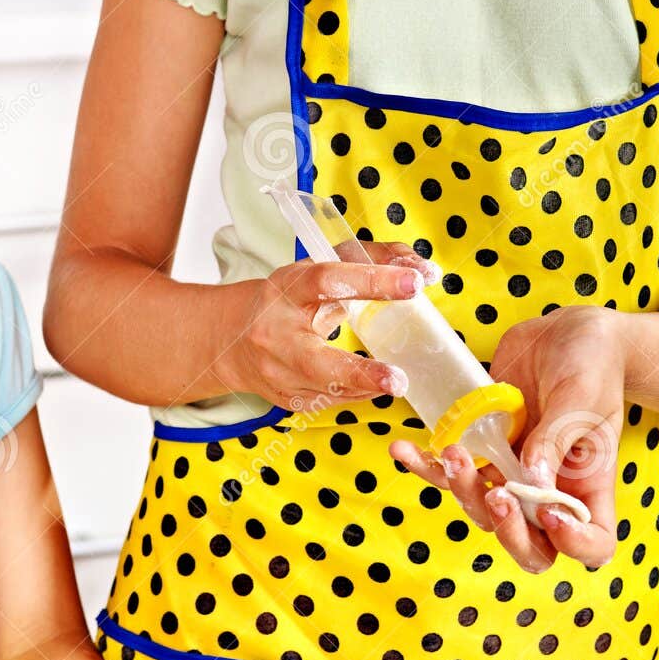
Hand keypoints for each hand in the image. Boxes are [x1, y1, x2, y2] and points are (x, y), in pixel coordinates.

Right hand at [222, 245, 439, 411]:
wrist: (234, 338)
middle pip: (315, 361)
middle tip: (399, 380)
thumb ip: (371, 259)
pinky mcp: (286, 398)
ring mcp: (277, 373)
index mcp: (287, 289)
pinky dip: (357, 392)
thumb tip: (424, 268)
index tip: (414, 282)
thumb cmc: (288, 299)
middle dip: (360, 372)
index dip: (372, 280)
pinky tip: (372, 384)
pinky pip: (330, 400)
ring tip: (397, 382)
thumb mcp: (320, 269)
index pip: (328, 279)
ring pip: (327, 389)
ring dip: (366, 385)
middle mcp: (276, 334)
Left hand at [389, 305, 626, 573]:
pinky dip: (425, 464)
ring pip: (482, 510)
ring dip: (462, 490)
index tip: (550, 512)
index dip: (574, 543)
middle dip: (507, 529)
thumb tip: (532, 481)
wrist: (566, 335)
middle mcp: (550, 490)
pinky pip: (450, 471)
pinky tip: (405, 449)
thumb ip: (556, 437)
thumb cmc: (592, 364)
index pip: (594, 542)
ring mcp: (513, 473)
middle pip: (530, 543)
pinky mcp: (483, 450)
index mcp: (589, 484)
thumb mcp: (582, 396)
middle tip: (497, 495)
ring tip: (454, 452)